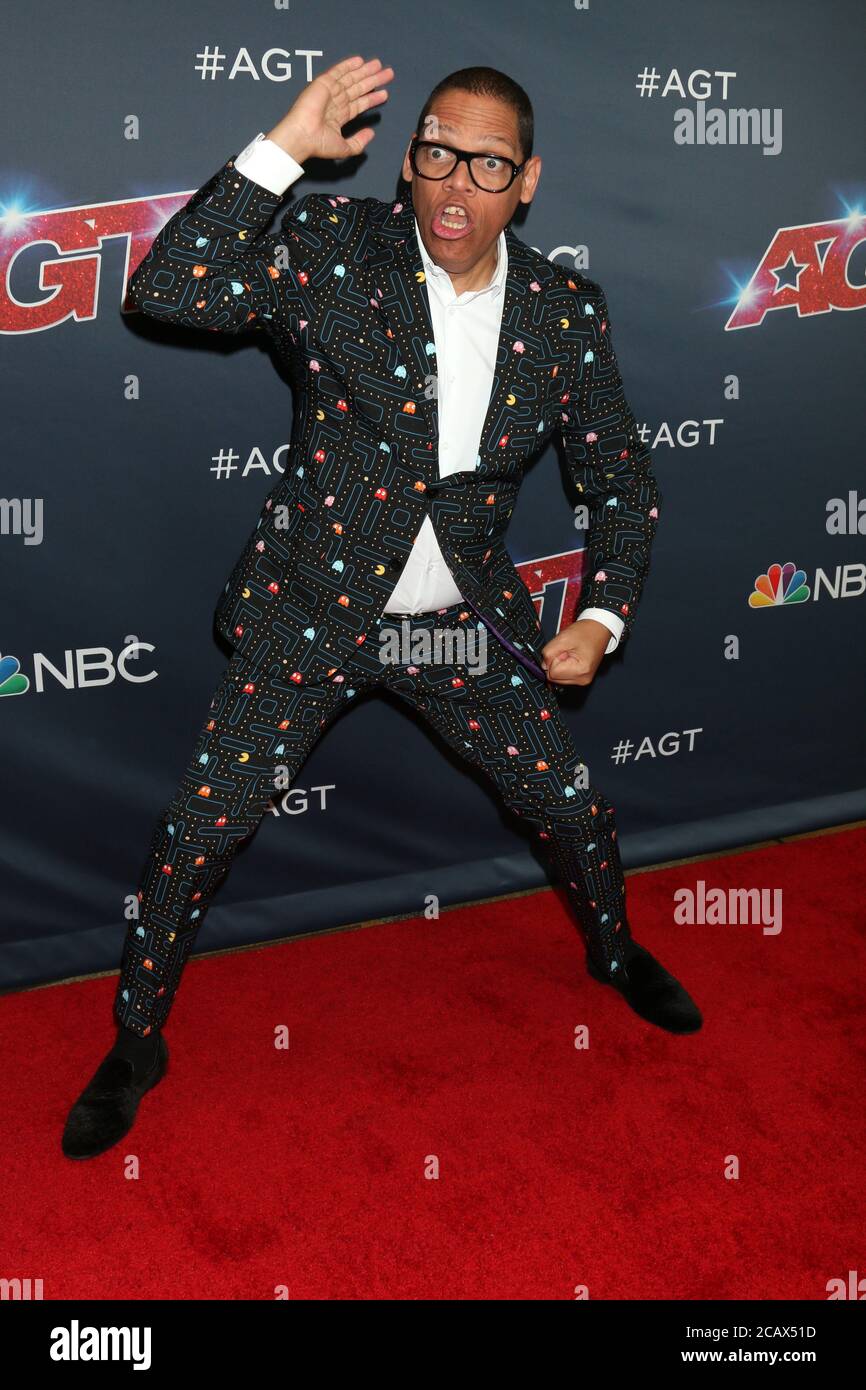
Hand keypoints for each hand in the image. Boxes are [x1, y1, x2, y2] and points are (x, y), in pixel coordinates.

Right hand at [267, 55, 393, 163]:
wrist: (303, 136)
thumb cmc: (318, 144)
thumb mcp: (345, 148)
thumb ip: (359, 142)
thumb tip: (371, 134)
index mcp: (338, 116)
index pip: (359, 104)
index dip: (372, 98)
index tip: (384, 93)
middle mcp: (335, 102)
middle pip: (358, 88)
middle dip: (373, 81)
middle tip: (386, 74)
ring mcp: (329, 92)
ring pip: (351, 78)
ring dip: (365, 71)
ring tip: (379, 65)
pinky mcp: (323, 83)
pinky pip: (338, 71)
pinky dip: (348, 65)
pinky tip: (360, 61)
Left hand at [541, 620, 609, 685]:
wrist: (599, 630)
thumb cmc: (585, 632)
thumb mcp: (563, 638)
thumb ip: (549, 653)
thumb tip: (543, 665)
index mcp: (580, 671)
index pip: (552, 673)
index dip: (553, 660)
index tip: (563, 651)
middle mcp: (582, 679)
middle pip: (554, 678)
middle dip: (556, 663)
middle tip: (567, 651)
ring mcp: (583, 680)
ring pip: (557, 678)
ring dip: (560, 665)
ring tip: (571, 653)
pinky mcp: (581, 678)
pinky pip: (563, 676)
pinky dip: (564, 666)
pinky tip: (572, 657)